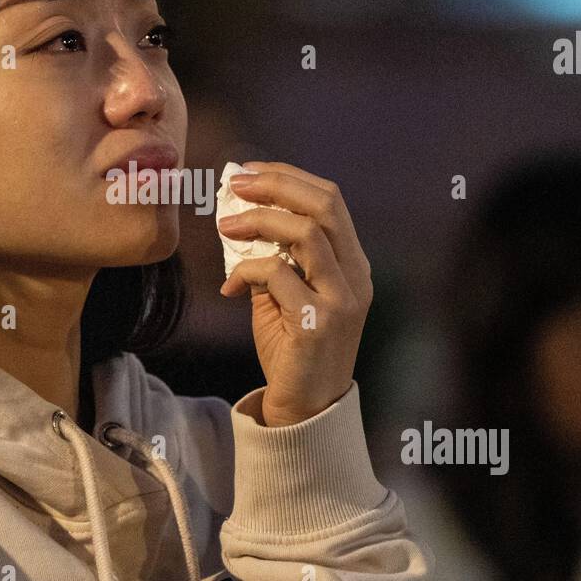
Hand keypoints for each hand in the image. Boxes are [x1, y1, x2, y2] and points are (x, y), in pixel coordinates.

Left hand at [216, 161, 372, 425]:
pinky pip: (278, 276)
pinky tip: (229, 287)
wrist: (303, 410)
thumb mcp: (282, 295)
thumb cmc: (291, 349)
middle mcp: (355, 278)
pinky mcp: (318, 324)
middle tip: (235, 183)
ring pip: (307, 234)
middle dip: (277, 185)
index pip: (330, 200)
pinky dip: (246, 271)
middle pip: (324, 206)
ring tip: (225, 226)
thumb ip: (271, 257)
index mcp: (353, 264)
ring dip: (259, 221)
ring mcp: (342, 301)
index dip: (289, 177)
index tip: (250, 170)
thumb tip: (236, 214)